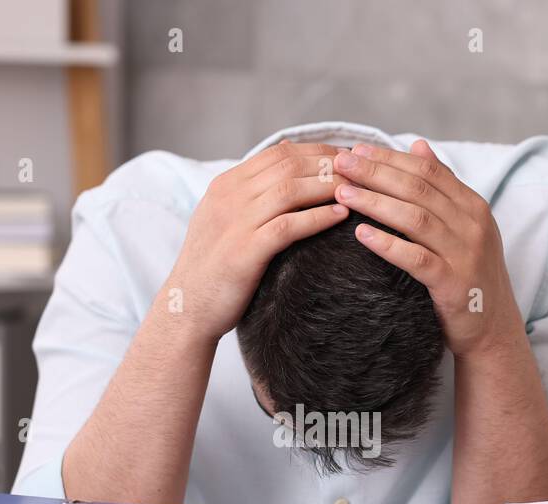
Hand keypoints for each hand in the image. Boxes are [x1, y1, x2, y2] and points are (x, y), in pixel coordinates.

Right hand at [160, 142, 348, 342]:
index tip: (346, 159)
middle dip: (329, 164)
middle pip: (288, 164)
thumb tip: (287, 166)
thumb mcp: (224, 219)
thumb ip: (251, 194)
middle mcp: (229, 197)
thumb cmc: (213, 267)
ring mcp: (235, 222)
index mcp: (226, 184)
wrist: (186, 307)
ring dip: (328, 186)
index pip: (279, 153)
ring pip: (290, 189)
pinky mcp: (244, 251)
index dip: (317, 151)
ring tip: (357, 190)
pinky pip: (287, 226)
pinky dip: (318, 217)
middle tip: (361, 172)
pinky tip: (341, 216)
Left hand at [333, 140, 521, 357]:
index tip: (357, 150)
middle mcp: (472, 225)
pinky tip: (361, 234)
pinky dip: (388, 244)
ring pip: (416, 219)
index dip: (391, 158)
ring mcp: (465, 254)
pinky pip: (416, 259)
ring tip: (344, 194)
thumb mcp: (463, 226)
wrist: (492, 327)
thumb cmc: (469, 275)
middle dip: (376, 173)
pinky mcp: (453, 283)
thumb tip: (418, 145)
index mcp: (472, 206)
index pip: (428, 171)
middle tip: (341, 164)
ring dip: (376, 203)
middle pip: (418, 189)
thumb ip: (442, 187)